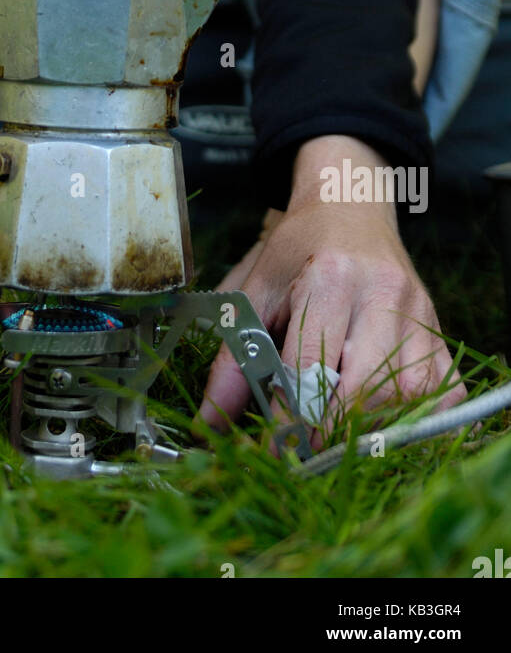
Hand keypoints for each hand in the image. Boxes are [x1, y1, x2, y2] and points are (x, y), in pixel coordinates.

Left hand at [198, 145, 466, 446]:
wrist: (347, 203)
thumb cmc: (297, 246)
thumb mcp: (254, 288)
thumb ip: (233, 356)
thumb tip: (212, 421)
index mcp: (329, 277)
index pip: (312, 367)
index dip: (290, 419)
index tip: (272, 450)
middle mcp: (382, 293)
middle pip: (364, 389)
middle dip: (330, 429)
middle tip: (303, 446)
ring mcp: (418, 311)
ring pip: (405, 396)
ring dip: (368, 422)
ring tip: (335, 422)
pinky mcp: (439, 327)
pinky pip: (440, 391)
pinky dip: (411, 413)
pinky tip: (378, 408)